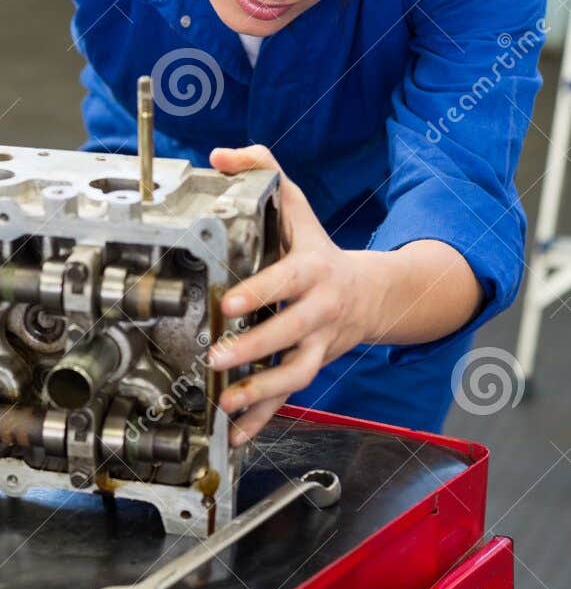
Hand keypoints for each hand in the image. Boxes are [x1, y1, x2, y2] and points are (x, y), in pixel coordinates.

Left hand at [207, 143, 377, 444]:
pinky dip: (264, 419)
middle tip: (217, 358)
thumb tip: (220, 154)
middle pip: (288, 332)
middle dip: (253, 349)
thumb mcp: (298, 205)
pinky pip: (289, 398)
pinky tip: (237, 434)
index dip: (260, 291)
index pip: (286, 280)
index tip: (230, 304)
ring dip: (261, 392)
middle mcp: (319, 310)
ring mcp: (318, 344)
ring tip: (227, 402)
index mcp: (312, 269)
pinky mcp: (311, 367)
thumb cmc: (319, 248)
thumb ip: (262, 169)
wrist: (372, 293)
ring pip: (295, 373)